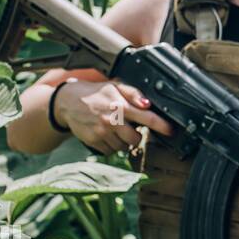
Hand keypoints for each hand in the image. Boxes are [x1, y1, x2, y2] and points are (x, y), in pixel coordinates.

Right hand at [55, 78, 174, 154]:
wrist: (68, 101)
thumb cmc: (96, 93)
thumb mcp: (116, 86)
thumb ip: (134, 94)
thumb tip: (148, 104)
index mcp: (121, 106)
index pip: (148, 118)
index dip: (162, 126)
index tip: (171, 131)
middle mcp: (112, 121)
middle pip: (136, 139)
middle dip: (137, 135)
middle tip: (131, 127)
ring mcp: (101, 133)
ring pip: (123, 147)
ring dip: (124, 141)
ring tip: (117, 129)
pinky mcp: (92, 141)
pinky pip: (110, 151)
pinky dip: (112, 146)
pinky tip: (107, 134)